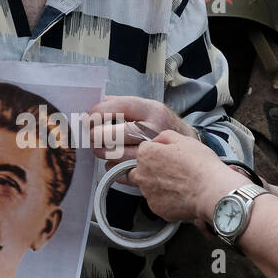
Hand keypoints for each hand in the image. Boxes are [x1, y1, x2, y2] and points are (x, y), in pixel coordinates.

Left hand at [85, 95, 199, 171]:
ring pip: (118, 155)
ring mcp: (154, 153)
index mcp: (152, 110)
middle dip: (97, 136)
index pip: (120, 107)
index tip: (87, 119)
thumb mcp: (149, 108)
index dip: (99, 113)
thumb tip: (95, 103)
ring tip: (101, 149)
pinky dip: (113, 169)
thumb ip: (122, 104)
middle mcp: (154, 130)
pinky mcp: (151, 172)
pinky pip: (123, 173)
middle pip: (117, 134)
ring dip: (104, 152)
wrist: (191, 146)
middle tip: (91, 137)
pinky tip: (113, 163)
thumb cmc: (163, 125)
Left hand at [130, 130, 244, 224]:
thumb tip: (157, 141)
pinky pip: (158, 202)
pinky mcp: (157, 209)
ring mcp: (148, 194)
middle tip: (171, 171)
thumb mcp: (184, 140)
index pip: (143, 150)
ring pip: (149, 188)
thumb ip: (164, 137)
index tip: (168, 156)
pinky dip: (167, 200)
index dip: (157, 152)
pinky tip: (181, 195)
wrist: (211, 190)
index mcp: (146, 155)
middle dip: (151, 171)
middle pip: (141, 171)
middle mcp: (142, 175)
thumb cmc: (200, 164)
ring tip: (179, 184)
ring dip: (159, 186)